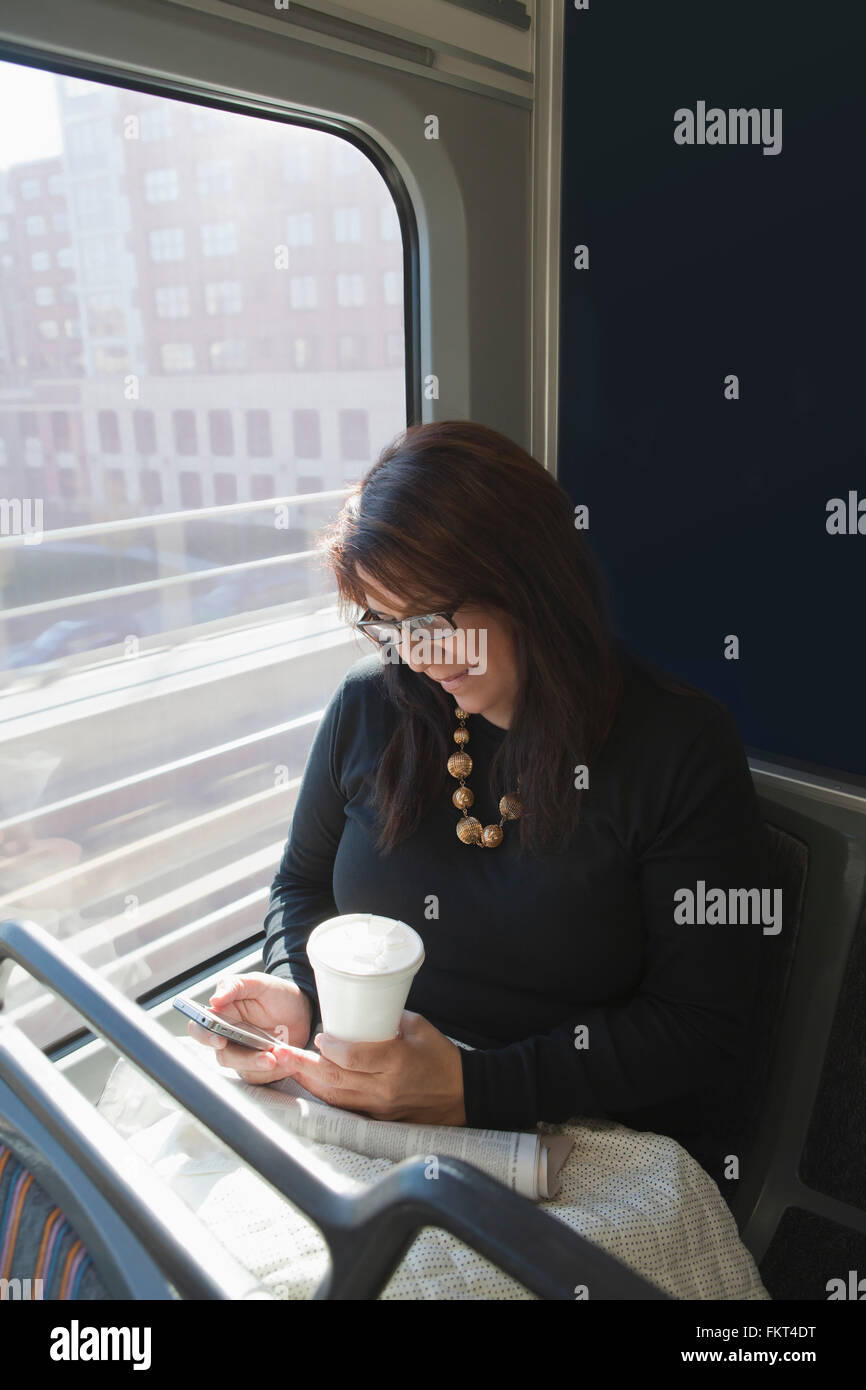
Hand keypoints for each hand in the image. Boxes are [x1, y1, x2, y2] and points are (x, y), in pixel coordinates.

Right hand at [186, 972, 312, 1084]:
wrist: (300, 1009)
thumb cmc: (274, 993)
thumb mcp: (257, 983)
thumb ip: (234, 986)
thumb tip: (214, 999)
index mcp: (221, 1016)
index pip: (200, 1029)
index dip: (205, 1037)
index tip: (220, 1040)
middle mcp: (227, 1038)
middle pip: (223, 1056)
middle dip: (244, 1059)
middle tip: (266, 1056)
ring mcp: (243, 1054)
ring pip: (242, 1069)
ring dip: (261, 1066)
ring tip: (281, 1056)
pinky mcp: (258, 1067)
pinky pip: (260, 1077)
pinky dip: (275, 1072)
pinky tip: (288, 1062)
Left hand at [259, 1010, 466, 1125]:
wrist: (463, 1094)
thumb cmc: (441, 1056)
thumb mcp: (418, 1027)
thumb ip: (386, 1020)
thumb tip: (357, 1012)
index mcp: (396, 1062)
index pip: (353, 1058)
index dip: (331, 1048)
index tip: (319, 1037)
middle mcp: (384, 1088)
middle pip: (335, 1079)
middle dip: (304, 1066)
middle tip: (281, 1053)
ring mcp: (381, 1107)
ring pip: (335, 1097)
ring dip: (309, 1082)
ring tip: (287, 1067)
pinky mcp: (379, 1118)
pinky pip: (346, 1107)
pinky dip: (326, 1095)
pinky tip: (312, 1084)